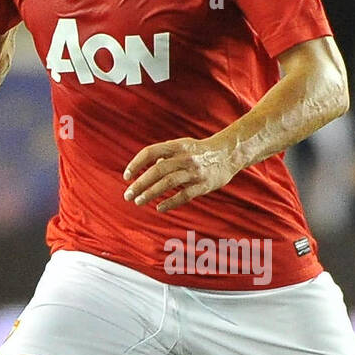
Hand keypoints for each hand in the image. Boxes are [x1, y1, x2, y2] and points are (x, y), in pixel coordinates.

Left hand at [123, 136, 238, 212]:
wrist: (228, 154)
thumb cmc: (199, 152)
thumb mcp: (182, 146)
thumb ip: (164, 156)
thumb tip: (146, 169)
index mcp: (177, 145)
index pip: (151, 152)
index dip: (136, 164)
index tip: (126, 176)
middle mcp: (185, 157)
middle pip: (158, 170)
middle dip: (140, 184)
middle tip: (128, 195)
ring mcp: (195, 172)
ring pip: (168, 183)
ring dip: (151, 194)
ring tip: (138, 202)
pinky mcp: (203, 185)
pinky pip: (184, 195)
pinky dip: (170, 202)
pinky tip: (159, 208)